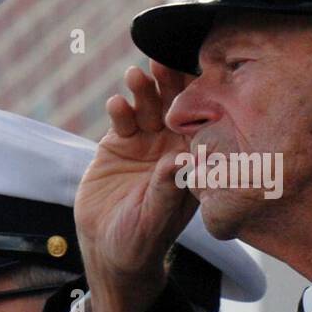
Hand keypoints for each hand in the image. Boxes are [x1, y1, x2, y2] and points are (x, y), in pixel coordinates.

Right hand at [75, 63, 199, 311]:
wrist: (110, 248)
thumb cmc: (143, 240)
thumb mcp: (155, 218)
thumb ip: (166, 189)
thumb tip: (181, 161)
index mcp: (193, 161)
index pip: (202, 122)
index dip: (200, 99)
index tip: (197, 76)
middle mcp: (173, 145)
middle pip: (175, 105)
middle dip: (169, 83)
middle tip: (162, 63)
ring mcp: (146, 141)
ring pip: (148, 106)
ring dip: (144, 90)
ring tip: (136, 76)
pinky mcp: (119, 142)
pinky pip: (122, 118)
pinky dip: (120, 109)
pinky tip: (117, 104)